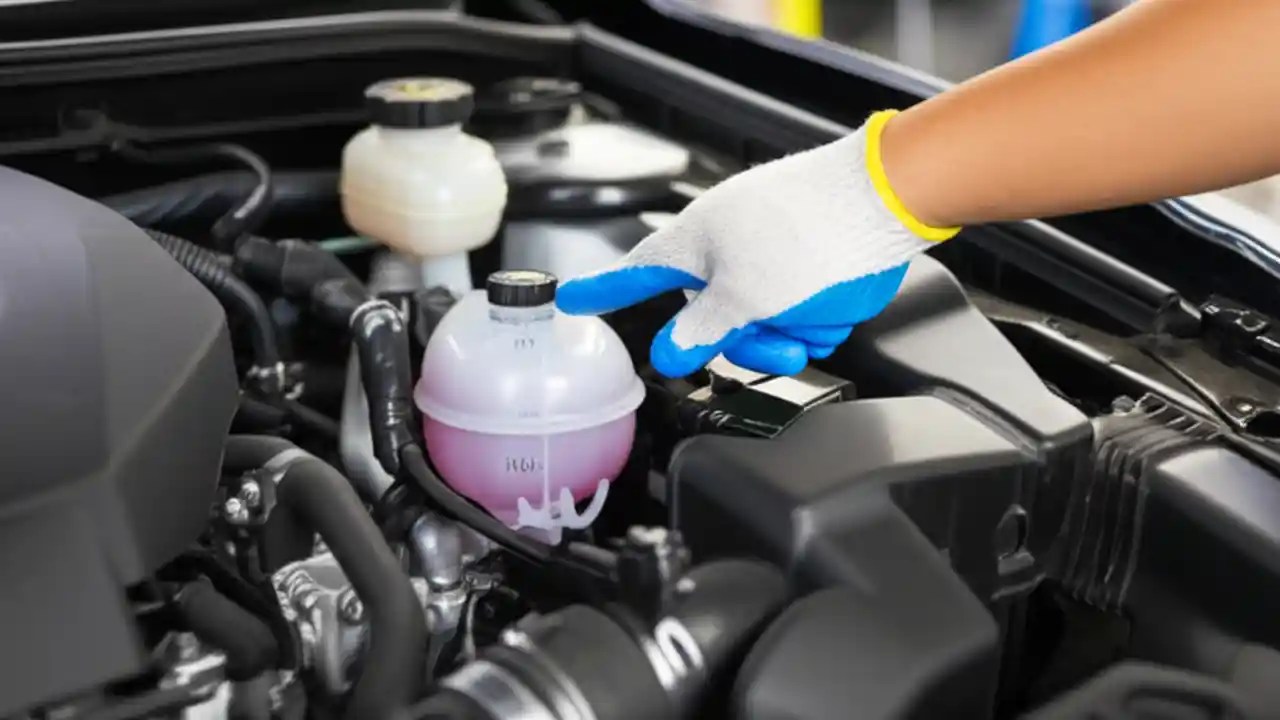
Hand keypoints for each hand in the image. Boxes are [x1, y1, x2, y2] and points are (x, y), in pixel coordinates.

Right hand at [556, 112, 957, 377]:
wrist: (890, 199)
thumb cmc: (811, 234)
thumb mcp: (743, 299)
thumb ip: (701, 331)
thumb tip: (667, 352)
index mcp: (697, 240)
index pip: (636, 272)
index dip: (604, 291)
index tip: (573, 299)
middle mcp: (728, 242)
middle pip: (711, 314)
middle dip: (746, 338)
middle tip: (776, 342)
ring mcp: (771, 249)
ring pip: (759, 318)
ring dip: (787, 332)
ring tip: (813, 322)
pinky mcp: (810, 258)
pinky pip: (797, 308)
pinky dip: (815, 318)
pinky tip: (835, 307)